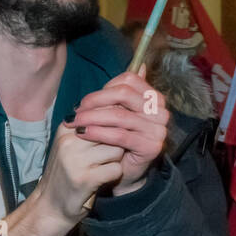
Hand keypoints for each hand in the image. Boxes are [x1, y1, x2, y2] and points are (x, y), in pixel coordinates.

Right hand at [2, 123, 127, 235]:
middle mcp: (68, 141)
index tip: (115, 135)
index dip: (115, 124)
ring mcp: (75, 160)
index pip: (101, 114)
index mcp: (66, 129)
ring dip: (116, 160)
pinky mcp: (84, 178)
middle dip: (117, 143)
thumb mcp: (72, 145)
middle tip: (109, 156)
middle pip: (112, 131)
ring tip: (103, 168)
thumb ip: (91, 128)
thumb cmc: (67, 173)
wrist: (50, 206)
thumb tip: (119, 107)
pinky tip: (104, 179)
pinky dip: (115, 175)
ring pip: (116, 150)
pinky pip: (116, 169)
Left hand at [70, 68, 169, 194]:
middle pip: (124, 95)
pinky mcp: (151, 146)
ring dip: (92, 118)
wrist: (125, 172)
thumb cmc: (120, 140)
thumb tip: (140, 63)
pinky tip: (84, 133)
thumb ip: (125, 91)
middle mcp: (161, 112)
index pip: (129, 81)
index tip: (85, 101)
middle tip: (76, 112)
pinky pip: (121, 135)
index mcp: (155, 98)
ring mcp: (158, 130)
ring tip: (75, 123)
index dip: (104, 88)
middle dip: (95, 101)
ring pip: (119, 116)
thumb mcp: (121, 112)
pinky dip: (99, 133)